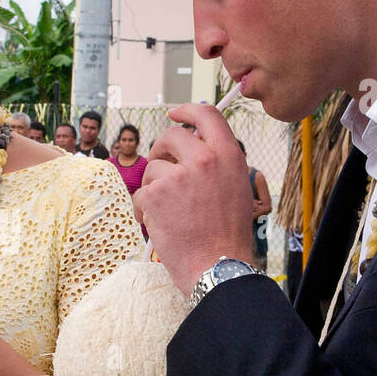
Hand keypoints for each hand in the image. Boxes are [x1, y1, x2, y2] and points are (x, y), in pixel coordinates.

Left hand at [134, 104, 252, 293]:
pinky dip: (143, 210)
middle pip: (171, 136)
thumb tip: (194, 147)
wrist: (218, 265)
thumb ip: (217, 164)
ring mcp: (178, 176)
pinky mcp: (156, 194)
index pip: (206, 115)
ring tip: (168, 212)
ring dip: (154, 189)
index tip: (174, 113)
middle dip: (161, 150)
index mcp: (228, 155)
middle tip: (161, 169)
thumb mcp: (235, 188)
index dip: (187, 110)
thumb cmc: (227, 234)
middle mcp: (204, 159)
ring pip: (153, 169)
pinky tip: (158, 225)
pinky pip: (141, 194)